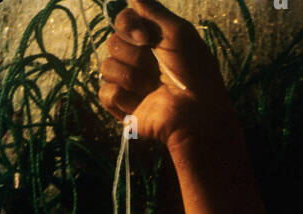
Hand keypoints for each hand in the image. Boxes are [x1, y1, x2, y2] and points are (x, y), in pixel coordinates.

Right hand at [99, 0, 232, 147]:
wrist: (196, 114)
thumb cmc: (195, 74)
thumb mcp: (179, 32)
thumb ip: (152, 9)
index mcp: (150, 41)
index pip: (121, 20)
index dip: (127, 25)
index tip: (144, 37)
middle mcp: (137, 60)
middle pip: (112, 42)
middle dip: (135, 55)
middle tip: (157, 71)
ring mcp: (128, 84)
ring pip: (107, 66)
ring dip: (133, 77)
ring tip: (154, 90)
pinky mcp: (123, 107)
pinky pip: (105, 92)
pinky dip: (123, 96)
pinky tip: (142, 102)